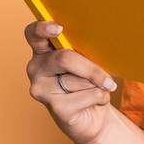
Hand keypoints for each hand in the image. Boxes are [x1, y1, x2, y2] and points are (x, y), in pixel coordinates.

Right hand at [24, 19, 118, 143]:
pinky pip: (88, 95)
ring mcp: (42, 89)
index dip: (43, 28)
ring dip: (98, 85)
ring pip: (80, 79)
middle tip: (109, 79)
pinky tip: (95, 102)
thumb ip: (84, 51)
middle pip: (65, 59)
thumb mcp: (87, 61)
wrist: (93, 114)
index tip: (59, 29)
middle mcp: (36, 68)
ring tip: (96, 90)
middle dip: (91, 68)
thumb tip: (101, 47)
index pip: (33, 34)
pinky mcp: (55, 107)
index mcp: (43, 50)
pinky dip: (101, 98)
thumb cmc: (89, 81)